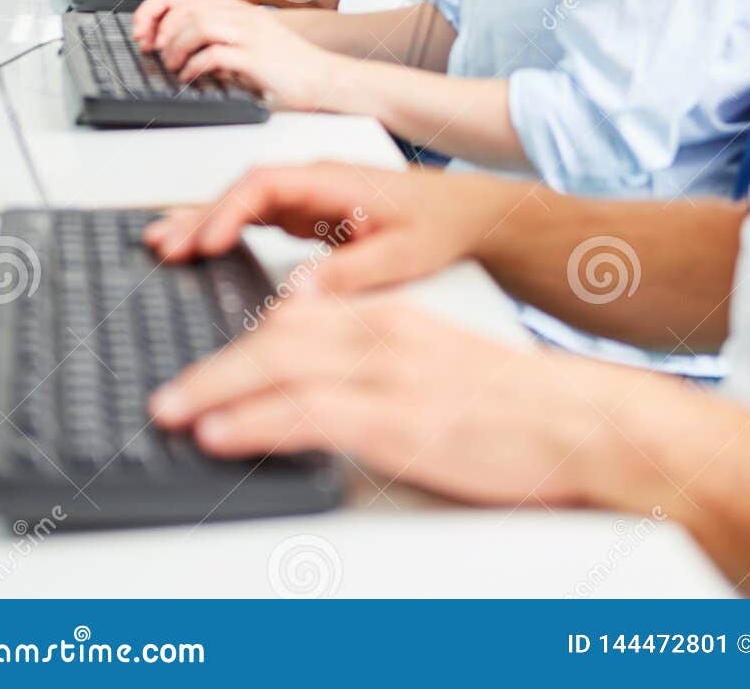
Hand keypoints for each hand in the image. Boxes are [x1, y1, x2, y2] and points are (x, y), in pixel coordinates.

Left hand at [132, 0, 334, 109]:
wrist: (322, 76)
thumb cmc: (283, 62)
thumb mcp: (244, 41)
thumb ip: (215, 37)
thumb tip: (172, 46)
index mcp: (236, 7)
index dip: (154, 11)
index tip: (142, 32)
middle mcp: (242, 14)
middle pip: (187, 6)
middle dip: (158, 28)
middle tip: (150, 48)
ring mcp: (251, 33)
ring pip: (198, 25)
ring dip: (175, 46)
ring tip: (171, 64)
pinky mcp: (257, 57)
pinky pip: (215, 55)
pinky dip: (194, 66)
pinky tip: (189, 76)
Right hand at [145, 160, 514, 295]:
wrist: (464, 213)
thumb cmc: (439, 223)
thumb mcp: (404, 254)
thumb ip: (353, 272)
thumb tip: (300, 293)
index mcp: (333, 180)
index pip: (266, 185)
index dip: (229, 211)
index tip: (205, 242)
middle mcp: (314, 183)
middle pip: (243, 191)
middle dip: (201, 215)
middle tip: (161, 244)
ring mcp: (308, 197)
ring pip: (244, 203)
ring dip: (204, 221)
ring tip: (161, 243)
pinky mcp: (307, 215)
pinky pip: (255, 217)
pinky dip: (224, 229)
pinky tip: (198, 246)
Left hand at [149, 294, 641, 507]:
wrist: (580, 420)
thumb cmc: (515, 404)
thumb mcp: (435, 366)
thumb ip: (378, 366)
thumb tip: (324, 390)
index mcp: (390, 318)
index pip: (296, 317)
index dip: (241, 340)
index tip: (206, 364)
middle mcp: (383, 335)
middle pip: (274, 336)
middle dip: (213, 365)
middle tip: (169, 393)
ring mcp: (390, 375)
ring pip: (278, 366)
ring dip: (215, 389)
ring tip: (174, 410)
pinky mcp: (399, 421)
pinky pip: (307, 414)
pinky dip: (254, 421)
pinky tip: (221, 432)